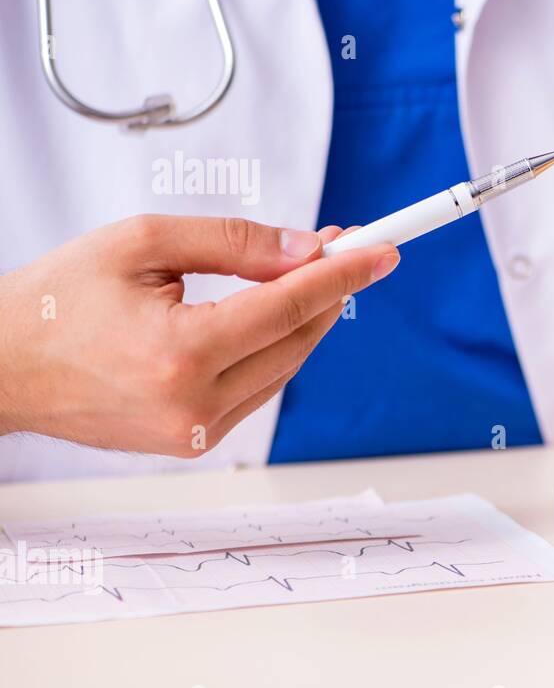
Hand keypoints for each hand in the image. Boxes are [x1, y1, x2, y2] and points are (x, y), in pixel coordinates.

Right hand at [0, 215, 397, 456]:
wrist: (3, 368)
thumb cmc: (57, 301)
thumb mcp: (141, 244)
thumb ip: (233, 244)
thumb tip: (306, 251)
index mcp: (178, 355)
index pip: (288, 309)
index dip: (342, 276)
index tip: (381, 251)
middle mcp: (193, 406)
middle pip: (297, 342)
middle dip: (329, 291)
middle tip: (346, 247)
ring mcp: (194, 433)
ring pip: (284, 368)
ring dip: (305, 320)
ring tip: (305, 272)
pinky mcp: (193, 443)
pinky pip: (258, 389)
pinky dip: (275, 350)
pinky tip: (274, 314)